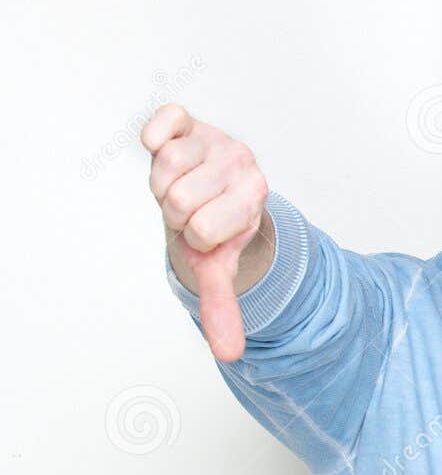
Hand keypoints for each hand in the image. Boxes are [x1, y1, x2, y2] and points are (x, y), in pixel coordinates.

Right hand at [140, 104, 269, 362]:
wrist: (213, 192)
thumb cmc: (215, 229)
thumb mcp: (219, 267)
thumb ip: (222, 307)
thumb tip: (230, 356)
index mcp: (254, 196)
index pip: (203, 228)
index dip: (196, 238)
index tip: (208, 233)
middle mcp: (240, 161)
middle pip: (178, 196)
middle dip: (176, 212)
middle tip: (191, 209)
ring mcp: (214, 137)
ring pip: (165, 165)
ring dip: (162, 185)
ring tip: (182, 187)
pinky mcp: (188, 119)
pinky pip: (164, 121)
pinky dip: (155, 134)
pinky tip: (163, 146)